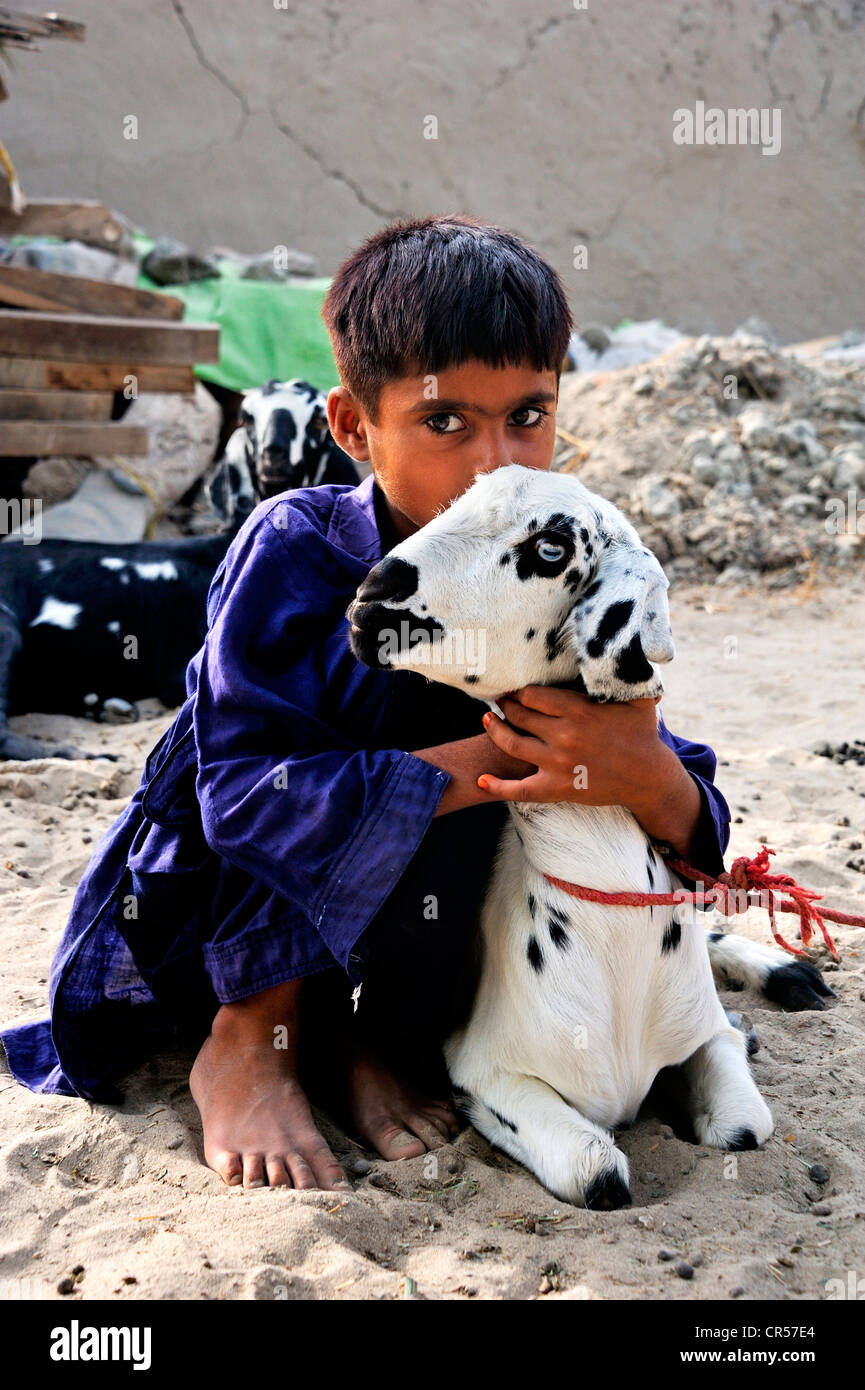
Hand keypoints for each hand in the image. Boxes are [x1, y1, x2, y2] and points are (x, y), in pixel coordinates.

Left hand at [477, 686, 703, 858]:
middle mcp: (563, 735)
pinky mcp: (557, 789)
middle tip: (498, 699)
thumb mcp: (640, 696)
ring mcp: (557, 763)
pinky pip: (519, 789)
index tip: (513, 686)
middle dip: (505, 705)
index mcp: (578, 710)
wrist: (649, 778)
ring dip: (494, 730)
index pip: (532, 694)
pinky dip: (496, 786)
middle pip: (519, 715)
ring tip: (486, 720)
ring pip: (512, 743)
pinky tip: (481, 779)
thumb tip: (629, 641)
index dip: (518, 690)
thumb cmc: (642, 734)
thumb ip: (629, 671)